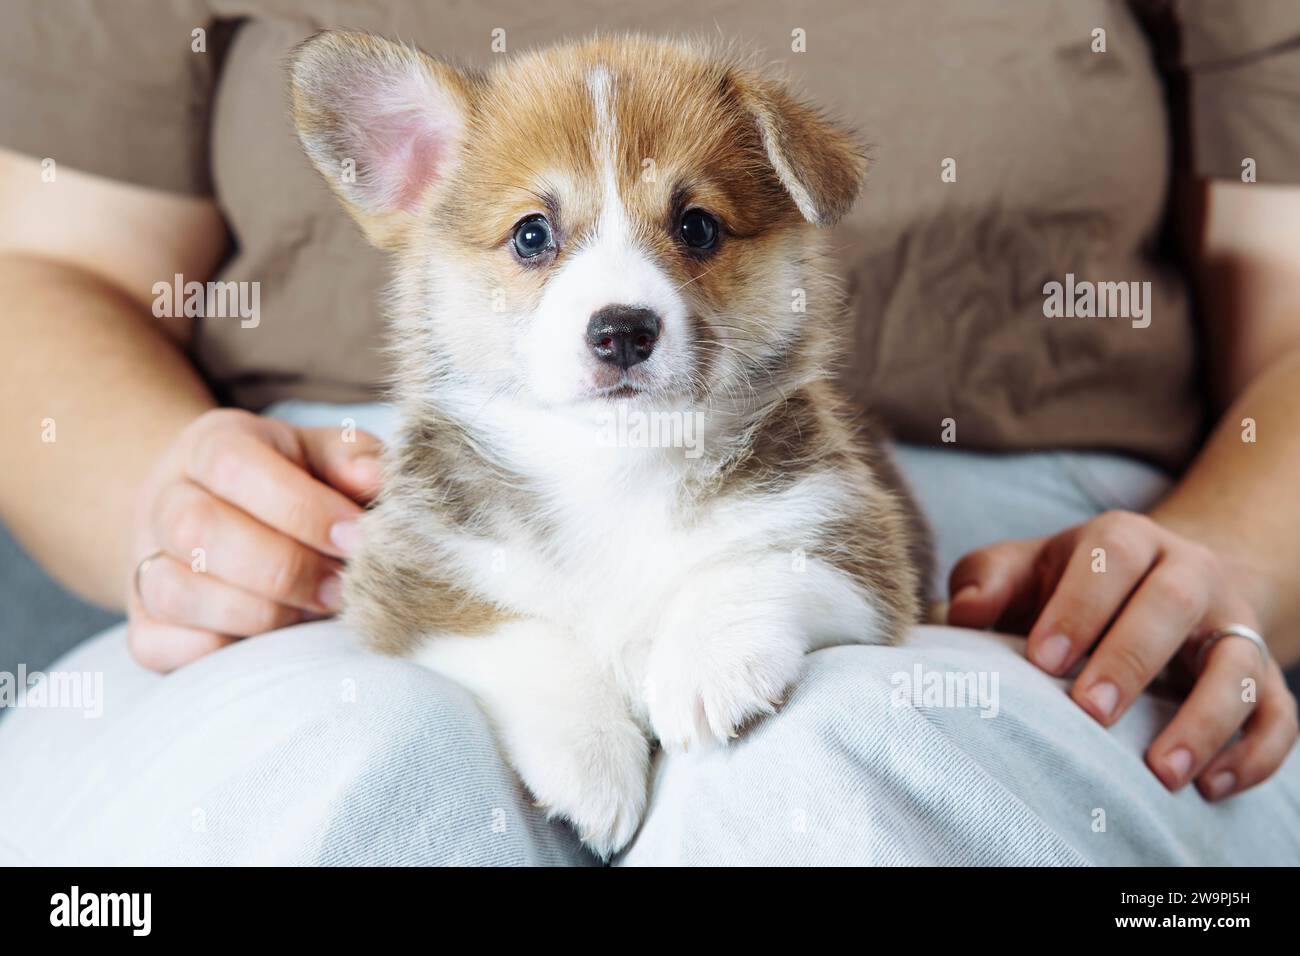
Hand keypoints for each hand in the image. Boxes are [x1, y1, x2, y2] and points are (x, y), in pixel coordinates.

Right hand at [127, 408, 381, 671]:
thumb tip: (375, 479)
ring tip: (312, 613)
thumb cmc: (287, 482)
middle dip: (285, 568)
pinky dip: (217, 651)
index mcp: (210, 445)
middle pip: (198, 531)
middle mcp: (164, 500)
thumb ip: (351, 459)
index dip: (302, 507)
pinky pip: (157, 645)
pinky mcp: (141, 622)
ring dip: (259, 614)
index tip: (358, 539)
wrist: (213, 509)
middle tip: (341, 588)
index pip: (235, 465)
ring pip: (178, 593)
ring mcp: (143, 562)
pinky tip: (269, 640)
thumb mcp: (321, 454)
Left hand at [947, 511, 1298, 798]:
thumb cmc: (1074, 585)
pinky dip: (1254, 753)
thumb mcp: (1026, 568)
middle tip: (1090, 712)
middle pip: (1175, 602)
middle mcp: (1190, 573)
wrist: (1159, 587)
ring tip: (1162, 772)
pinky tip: (1210, 786)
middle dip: (1132, 658)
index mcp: (1128, 540)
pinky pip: (1278, 715)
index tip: (1041, 658)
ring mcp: (1233, 627)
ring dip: (1205, 719)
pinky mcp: (1264, 677)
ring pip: (1238, 664)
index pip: (1112, 555)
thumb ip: (989, 579)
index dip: (1079, 604)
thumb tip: (964, 612)